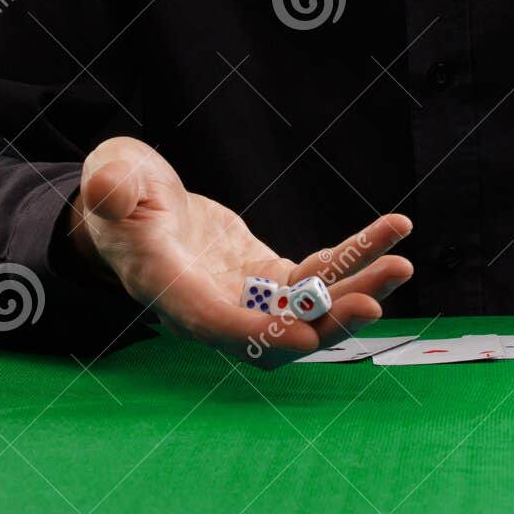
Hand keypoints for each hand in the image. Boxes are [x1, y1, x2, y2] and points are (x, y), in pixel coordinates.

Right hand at [72, 137, 413, 367]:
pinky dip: (354, 256)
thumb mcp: (111, 179)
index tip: (306, 329)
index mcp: (170, 288)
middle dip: (327, 323)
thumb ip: (113, 188)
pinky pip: (318, 274)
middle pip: (277, 334)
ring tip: (403, 261)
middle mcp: (214, 306)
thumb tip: (110, 188)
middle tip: (374, 303)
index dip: (258, 333)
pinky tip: (389, 232)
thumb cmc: (119, 192)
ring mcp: (246, 296)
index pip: (215, 323)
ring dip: (357, 289)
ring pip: (308, 308)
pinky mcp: (267, 277)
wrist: (135, 205)